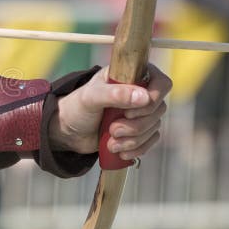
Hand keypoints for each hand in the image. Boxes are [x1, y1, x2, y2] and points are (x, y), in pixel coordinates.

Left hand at [50, 64, 171, 160]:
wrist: (68, 130)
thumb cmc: (77, 107)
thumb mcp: (91, 97)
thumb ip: (115, 94)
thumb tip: (144, 97)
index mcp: (131, 76)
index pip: (161, 83)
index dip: (153, 98)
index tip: (130, 111)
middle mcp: (139, 92)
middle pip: (158, 109)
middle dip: (136, 125)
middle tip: (112, 129)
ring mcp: (141, 112)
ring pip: (154, 127)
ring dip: (133, 139)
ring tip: (111, 142)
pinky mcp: (139, 130)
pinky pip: (150, 141)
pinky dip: (136, 149)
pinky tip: (119, 152)